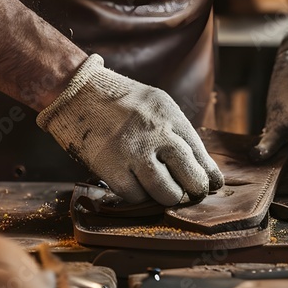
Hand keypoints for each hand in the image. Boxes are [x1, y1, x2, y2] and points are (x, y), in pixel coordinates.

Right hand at [37, 55, 223, 204]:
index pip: (199, 152)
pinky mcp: (110, 168)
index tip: (211, 184)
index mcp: (169, 115)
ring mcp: (132, 152)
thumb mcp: (156, 104)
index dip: (208, 174)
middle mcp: (155, 133)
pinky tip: (138, 186)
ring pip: (165, 192)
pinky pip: (135, 196)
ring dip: (169, 197)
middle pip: (190, 175)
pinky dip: (139, 196)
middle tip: (193, 193)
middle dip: (195, 189)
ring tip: (167, 193)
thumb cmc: (119, 101)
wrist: (75, 91)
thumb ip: (176, 130)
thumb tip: (200, 166)